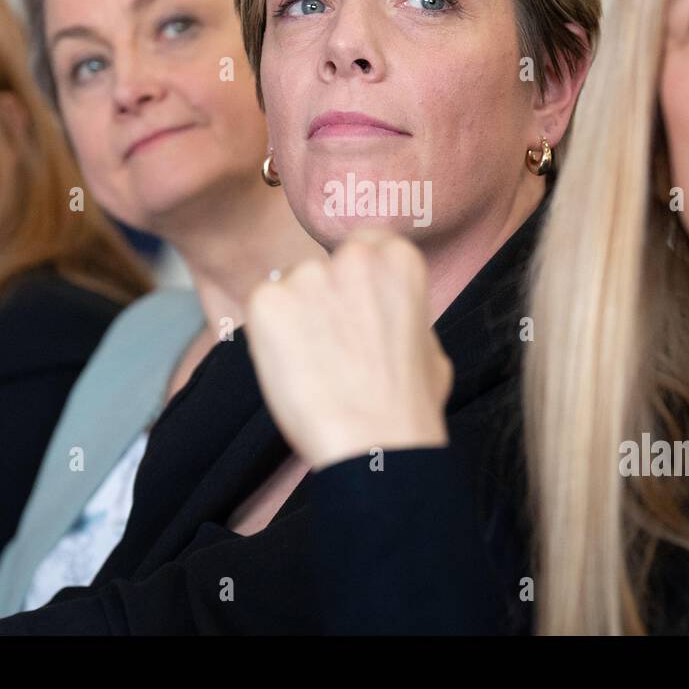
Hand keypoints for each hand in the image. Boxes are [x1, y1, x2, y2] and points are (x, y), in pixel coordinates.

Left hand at [245, 227, 452, 468]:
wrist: (375, 443)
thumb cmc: (408, 406)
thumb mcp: (429, 345)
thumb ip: (401, 311)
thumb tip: (383, 312)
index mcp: (398, 258)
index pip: (363, 245)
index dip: (352, 280)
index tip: (350, 307)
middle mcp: (352, 256)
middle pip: (321, 266)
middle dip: (320, 299)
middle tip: (330, 346)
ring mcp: (307, 275)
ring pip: (288, 287)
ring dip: (293, 318)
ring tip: (312, 365)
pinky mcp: (266, 301)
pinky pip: (260, 309)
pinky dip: (267, 337)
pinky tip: (292, 368)